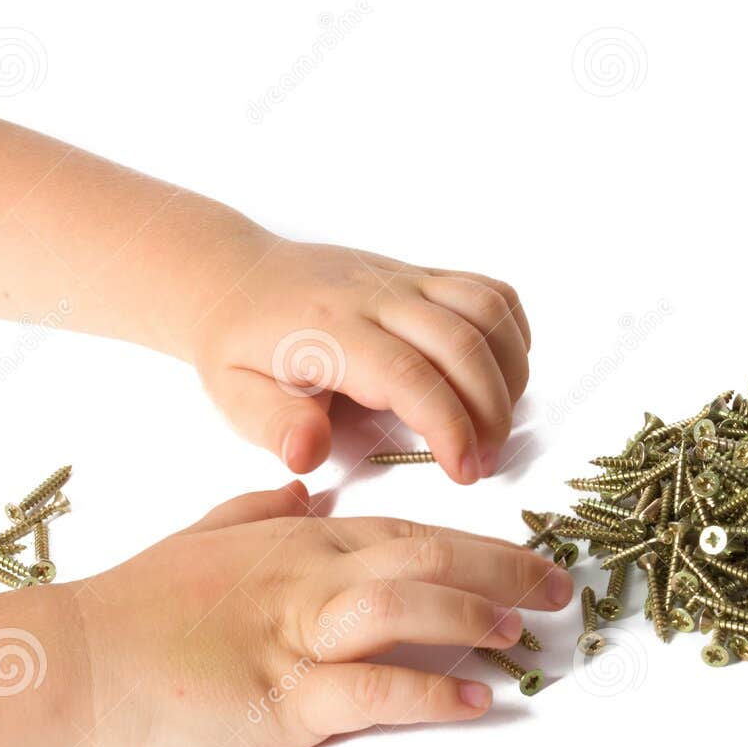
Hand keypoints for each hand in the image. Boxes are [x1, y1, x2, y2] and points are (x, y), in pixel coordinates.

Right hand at [68, 482, 571, 746]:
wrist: (76, 659)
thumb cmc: (144, 603)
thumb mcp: (212, 536)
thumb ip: (267, 509)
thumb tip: (308, 486)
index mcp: (306, 541)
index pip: (415, 532)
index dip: (483, 545)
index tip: (535, 558)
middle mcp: (313, 576)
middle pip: (428, 559)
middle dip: (504, 572)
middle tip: (558, 592)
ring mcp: (297, 633)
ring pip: (405, 607)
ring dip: (471, 618)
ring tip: (518, 636)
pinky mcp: (280, 696)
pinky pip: (371, 689)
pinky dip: (431, 693)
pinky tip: (475, 700)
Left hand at [192, 236, 530, 484]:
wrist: (236, 278)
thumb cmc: (241, 346)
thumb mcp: (234, 395)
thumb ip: (274, 425)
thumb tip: (305, 456)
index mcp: (330, 331)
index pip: (410, 376)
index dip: (450, 426)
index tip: (465, 470)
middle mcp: (376, 296)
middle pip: (464, 344)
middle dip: (491, 412)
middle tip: (483, 463)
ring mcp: (406, 280)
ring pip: (488, 311)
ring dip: (510, 373)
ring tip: (495, 422)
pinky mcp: (425, 276)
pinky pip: (491, 293)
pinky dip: (513, 335)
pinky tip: (498, 375)